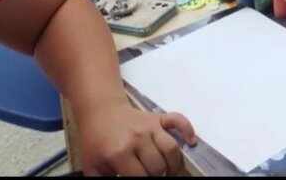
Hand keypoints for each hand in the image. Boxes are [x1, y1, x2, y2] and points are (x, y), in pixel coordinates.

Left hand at [79, 101, 195, 176]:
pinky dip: (188, 130)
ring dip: (173, 164)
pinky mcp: (159, 117)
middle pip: (158, 166)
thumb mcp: (94, 167)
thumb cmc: (96, 142)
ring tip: (170, 171)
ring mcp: (150, 126)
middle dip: (159, 176)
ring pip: (171, 149)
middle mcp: (138, 139)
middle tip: (155, 176)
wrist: (101, 112)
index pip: (140, 176)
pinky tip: (191, 142)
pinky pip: (179, 121)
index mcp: (119, 153)